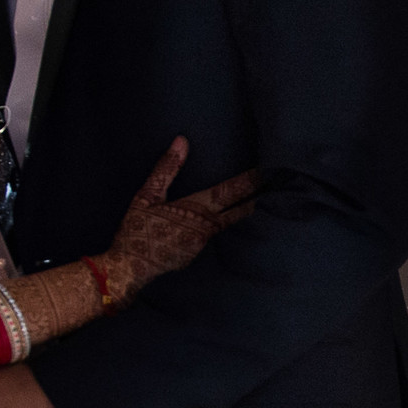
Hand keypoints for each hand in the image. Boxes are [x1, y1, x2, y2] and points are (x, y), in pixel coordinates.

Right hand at [106, 136, 257, 297]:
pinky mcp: (197, 255)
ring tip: (254, 201)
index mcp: (196, 209)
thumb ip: (166, 169)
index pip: (231, 191)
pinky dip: (219, 228)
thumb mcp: (146, 196)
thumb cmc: (136, 229)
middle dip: (257, 196)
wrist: (130, 267)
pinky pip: (212, 237)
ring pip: (229, 224)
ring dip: (241, 212)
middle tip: (276, 186)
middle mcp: (207, 227)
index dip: (250, 181)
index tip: (268, 170)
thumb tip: (182, 141)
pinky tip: (216, 223)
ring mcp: (204, 244)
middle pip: (240, 209)